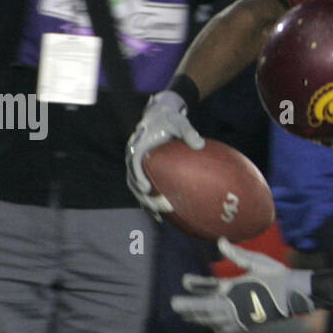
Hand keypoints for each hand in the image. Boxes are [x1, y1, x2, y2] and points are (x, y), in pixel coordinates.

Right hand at [126, 89, 204, 215]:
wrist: (161, 117)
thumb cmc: (170, 120)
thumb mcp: (179, 122)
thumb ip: (188, 132)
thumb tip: (200, 145)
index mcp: (138, 147)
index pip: (134, 164)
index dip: (138, 177)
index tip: (146, 188)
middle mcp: (134, 158)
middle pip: (133, 180)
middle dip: (142, 196)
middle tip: (154, 207)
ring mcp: (137, 166)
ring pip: (136, 187)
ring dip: (145, 202)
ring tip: (157, 215)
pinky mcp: (144, 171)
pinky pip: (145, 188)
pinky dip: (150, 201)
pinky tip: (162, 215)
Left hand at [171, 240, 316, 332]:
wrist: (293, 295)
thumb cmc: (276, 276)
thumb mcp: (257, 262)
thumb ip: (236, 254)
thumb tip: (220, 241)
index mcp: (233, 289)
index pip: (207, 289)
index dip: (195, 286)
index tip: (183, 282)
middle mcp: (232, 306)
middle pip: (204, 309)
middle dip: (188, 307)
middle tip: (174, 305)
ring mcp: (238, 318)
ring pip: (211, 320)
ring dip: (198, 317)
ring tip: (186, 314)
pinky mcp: (244, 325)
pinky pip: (223, 328)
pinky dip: (213, 325)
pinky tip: (208, 323)